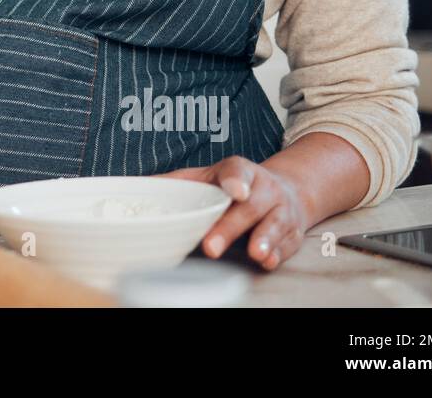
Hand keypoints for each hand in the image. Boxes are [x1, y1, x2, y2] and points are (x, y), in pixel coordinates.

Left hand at [157, 156, 310, 270]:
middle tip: (211, 246)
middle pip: (248, 208)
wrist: (285, 191)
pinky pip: (287, 244)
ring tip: (254, 253)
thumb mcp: (209, 177)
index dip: (236, 180)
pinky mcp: (292, 232)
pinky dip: (278, 252)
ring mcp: (281, 211)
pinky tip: (268, 260)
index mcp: (240, 171)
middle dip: (230, 227)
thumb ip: (179, 182)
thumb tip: (140, 186)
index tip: (235, 191)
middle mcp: (264, 189)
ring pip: (274, 225)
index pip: (237, 172)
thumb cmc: (234, 186)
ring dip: (264, 240)